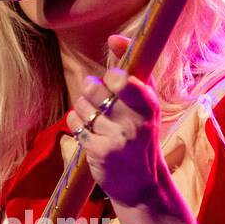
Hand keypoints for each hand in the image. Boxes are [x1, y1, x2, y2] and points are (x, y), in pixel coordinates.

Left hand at [65, 34, 166, 209]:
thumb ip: (132, 70)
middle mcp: (134, 122)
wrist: (143, 185)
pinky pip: (75, 124)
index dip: (112, 77)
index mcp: (149, 105)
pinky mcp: (99, 152)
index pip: (122, 79)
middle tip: (97, 96)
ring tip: (95, 117)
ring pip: (82, 105)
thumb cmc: (142, 135)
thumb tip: (114, 37)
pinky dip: (77, 122)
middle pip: (95, 88)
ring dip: (83, 107)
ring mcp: (116, 139)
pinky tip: (88, 130)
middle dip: (90, 88)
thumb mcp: (146, 104)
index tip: (114, 81)